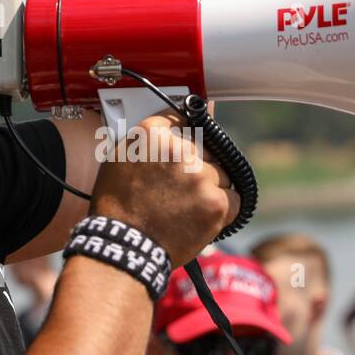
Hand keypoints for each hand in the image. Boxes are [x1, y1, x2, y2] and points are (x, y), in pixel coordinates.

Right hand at [89, 109, 237, 265]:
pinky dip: (222, 210)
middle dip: (197, 168)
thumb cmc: (119, 206)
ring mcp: (200, 175)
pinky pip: (234, 198)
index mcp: (152, 133)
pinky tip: (197, 217)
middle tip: (175, 191)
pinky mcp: (216, 202)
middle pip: (208, 149)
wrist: (124, 247)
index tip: (182, 155)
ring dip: (210, 188)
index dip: (185, 142)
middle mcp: (179, 149)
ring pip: (222, 174)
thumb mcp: (123, 158)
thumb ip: (159, 133)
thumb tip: (206, 106)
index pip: (186, 121)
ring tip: (182, 207)